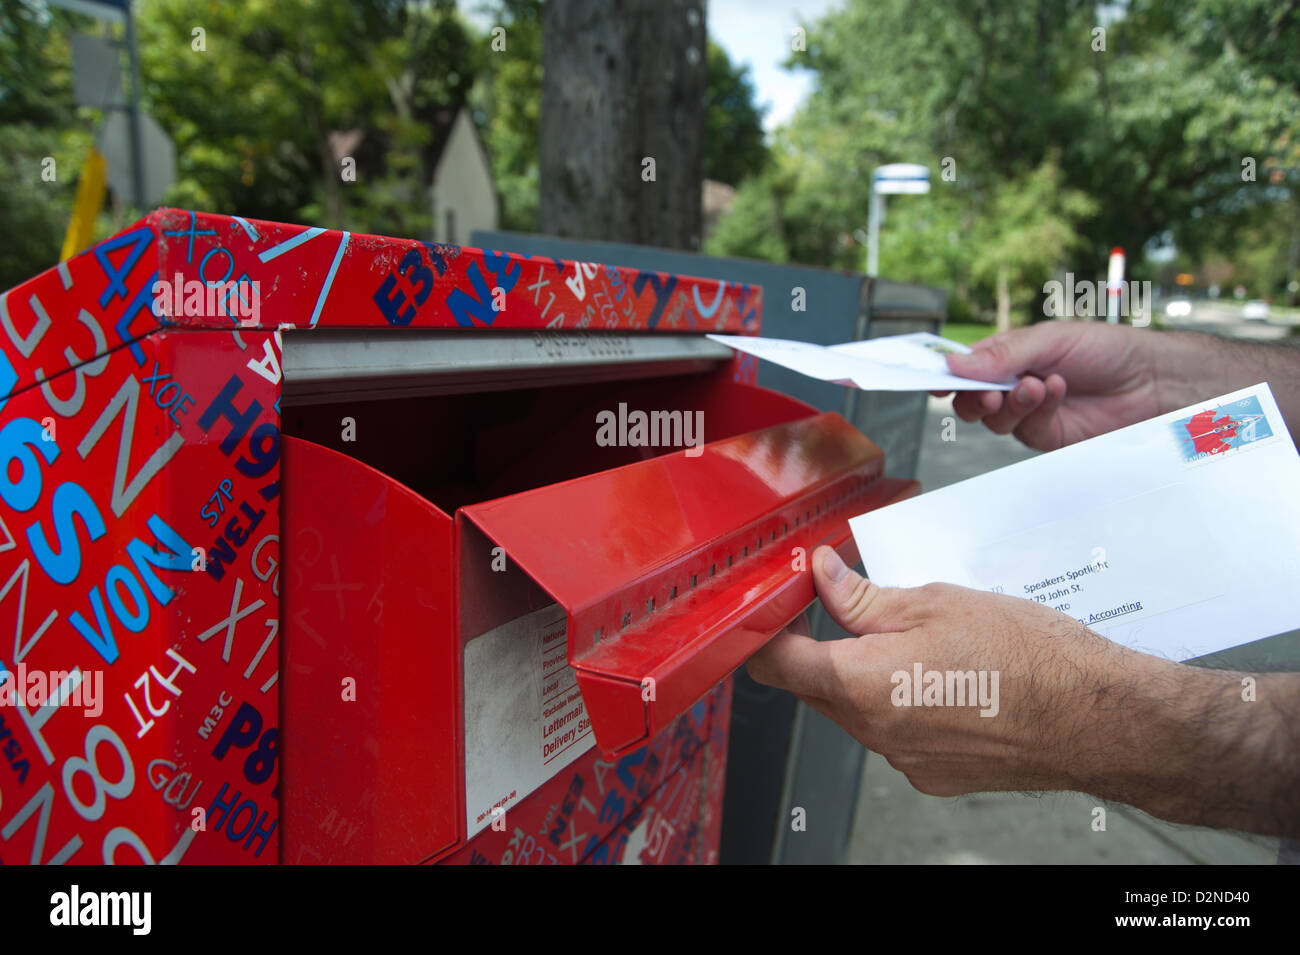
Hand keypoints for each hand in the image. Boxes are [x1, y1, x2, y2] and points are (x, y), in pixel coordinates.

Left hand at [746, 546, 1183, 799]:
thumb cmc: (1029, 659)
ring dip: (866, 672)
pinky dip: (902, 701)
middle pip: (815, 686)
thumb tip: (822, 577)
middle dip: (823, 644)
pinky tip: (943, 675)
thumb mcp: (936, 602)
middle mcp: (874, 732)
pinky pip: (895, 731)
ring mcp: (903, 759)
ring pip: (856, 709)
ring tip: (913, 637)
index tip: (775, 604)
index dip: (766, 628)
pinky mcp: (932, 773)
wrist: (1098, 721)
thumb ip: (863, 596)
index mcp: (862, 684)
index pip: (776, 663)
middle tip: (848, 602)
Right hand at [935, 321, 1165, 450]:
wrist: (1151, 380)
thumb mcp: (1050, 339)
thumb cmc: (1106, 349)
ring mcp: (1029, 411)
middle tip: (988, 392)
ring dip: (1010, 403)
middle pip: (971, 398)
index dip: (947, 373)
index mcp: (1010, 355)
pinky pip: (1023, 430)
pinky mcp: (1047, 435)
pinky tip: (1056, 392)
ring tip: (1037, 386)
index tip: (933, 380)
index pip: (967, 366)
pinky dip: (1036, 410)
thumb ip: (1003, 355)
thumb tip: (955, 364)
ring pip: (993, 419)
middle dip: (973, 396)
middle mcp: (1014, 384)